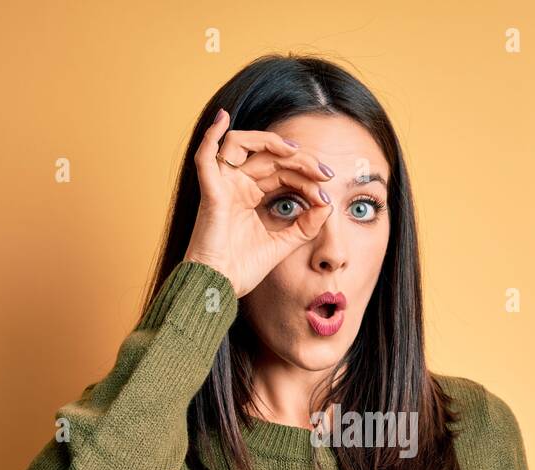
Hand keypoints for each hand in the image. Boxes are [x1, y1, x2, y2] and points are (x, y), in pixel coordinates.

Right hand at [183, 108, 335, 298]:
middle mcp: (236, 185)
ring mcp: (222, 185)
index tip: (326, 195)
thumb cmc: (242, 269)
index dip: (307, 179)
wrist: (218, 287)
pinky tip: (223, 116)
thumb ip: (305, 226)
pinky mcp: (210, 191)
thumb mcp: (284, 244)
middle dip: (301, 162)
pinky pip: (206, 155)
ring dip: (270, 142)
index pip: (283, 173)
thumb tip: (328, 206)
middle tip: (325, 173)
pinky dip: (212, 133)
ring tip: (294, 150)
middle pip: (270, 157)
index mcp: (251, 196)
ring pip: (243, 144)